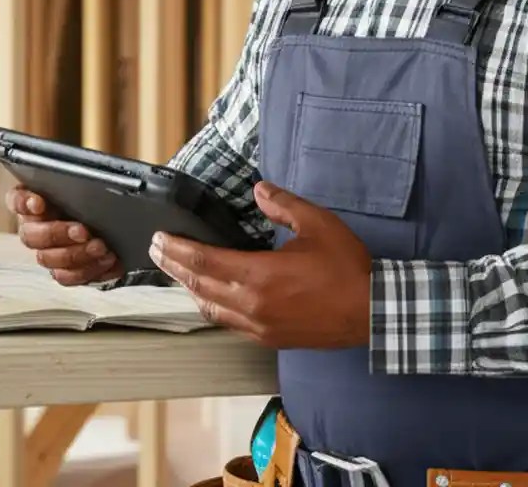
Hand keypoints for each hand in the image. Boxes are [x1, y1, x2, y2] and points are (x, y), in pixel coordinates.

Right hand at [4, 185, 123, 285]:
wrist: (117, 224)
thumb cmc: (97, 200)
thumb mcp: (90, 185)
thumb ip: (80, 181)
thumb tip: (91, 178)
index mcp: (35, 202)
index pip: (17, 200)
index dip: (23, 203)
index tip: (39, 203)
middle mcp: (35, 229)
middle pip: (31, 237)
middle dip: (57, 234)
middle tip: (83, 231)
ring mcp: (47, 252)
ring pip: (48, 260)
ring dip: (76, 255)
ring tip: (101, 247)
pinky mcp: (64, 272)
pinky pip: (67, 277)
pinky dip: (89, 271)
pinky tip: (108, 261)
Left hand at [148, 181, 371, 348]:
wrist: (371, 312)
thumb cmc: (346, 270)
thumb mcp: (318, 224)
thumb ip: (283, 205)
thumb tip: (259, 190)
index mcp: (259, 275)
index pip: (203, 259)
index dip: (176, 248)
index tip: (160, 238)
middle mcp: (251, 304)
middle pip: (198, 283)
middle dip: (173, 266)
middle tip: (157, 251)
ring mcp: (258, 325)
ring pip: (209, 307)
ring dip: (190, 288)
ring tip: (178, 272)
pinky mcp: (268, 338)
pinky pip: (228, 323)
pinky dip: (211, 307)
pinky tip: (210, 297)